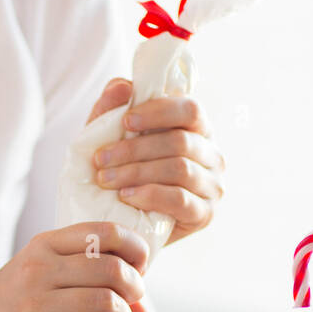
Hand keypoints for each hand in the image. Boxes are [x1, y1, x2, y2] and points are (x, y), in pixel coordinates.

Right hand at [0, 222, 148, 311]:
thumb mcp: (44, 272)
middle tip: (132, 299)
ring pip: (103, 302)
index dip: (135, 249)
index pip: (105, 232)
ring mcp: (34, 306)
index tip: (139, 266)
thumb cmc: (16, 299)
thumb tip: (145, 307)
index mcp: (45, 244)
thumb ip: (92, 279)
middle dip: (135, 287)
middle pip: (111, 269)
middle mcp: (39, 270)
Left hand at [88, 78, 224, 245]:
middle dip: (134, 149)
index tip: (125, 121)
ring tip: (105, 180)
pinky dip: (150, 195)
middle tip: (100, 159)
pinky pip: (180, 200)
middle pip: (180, 142)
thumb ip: (112, 110)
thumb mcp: (109, 140)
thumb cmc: (118, 174)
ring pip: (180, 169)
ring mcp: (212, 186)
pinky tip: (126, 196)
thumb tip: (123, 86)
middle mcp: (213, 155)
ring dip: (136, 172)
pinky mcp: (205, 214)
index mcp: (198, 130)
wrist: (122, 225)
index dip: (158, 112)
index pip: (191, 110)